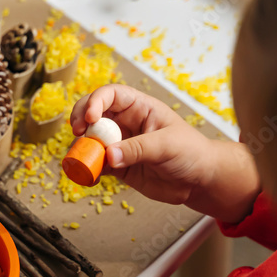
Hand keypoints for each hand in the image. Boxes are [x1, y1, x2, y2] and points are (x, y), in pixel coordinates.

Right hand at [70, 84, 258, 222]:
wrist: (199, 181)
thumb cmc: (192, 153)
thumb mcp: (167, 145)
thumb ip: (138, 149)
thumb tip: (109, 155)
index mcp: (139, 108)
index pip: (110, 95)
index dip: (96, 102)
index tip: (90, 118)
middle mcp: (124, 123)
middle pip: (92, 113)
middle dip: (80, 119)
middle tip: (77, 133)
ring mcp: (119, 144)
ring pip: (90, 139)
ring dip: (82, 147)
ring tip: (83, 158)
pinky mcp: (116, 165)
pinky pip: (95, 163)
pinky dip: (87, 168)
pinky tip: (89, 175)